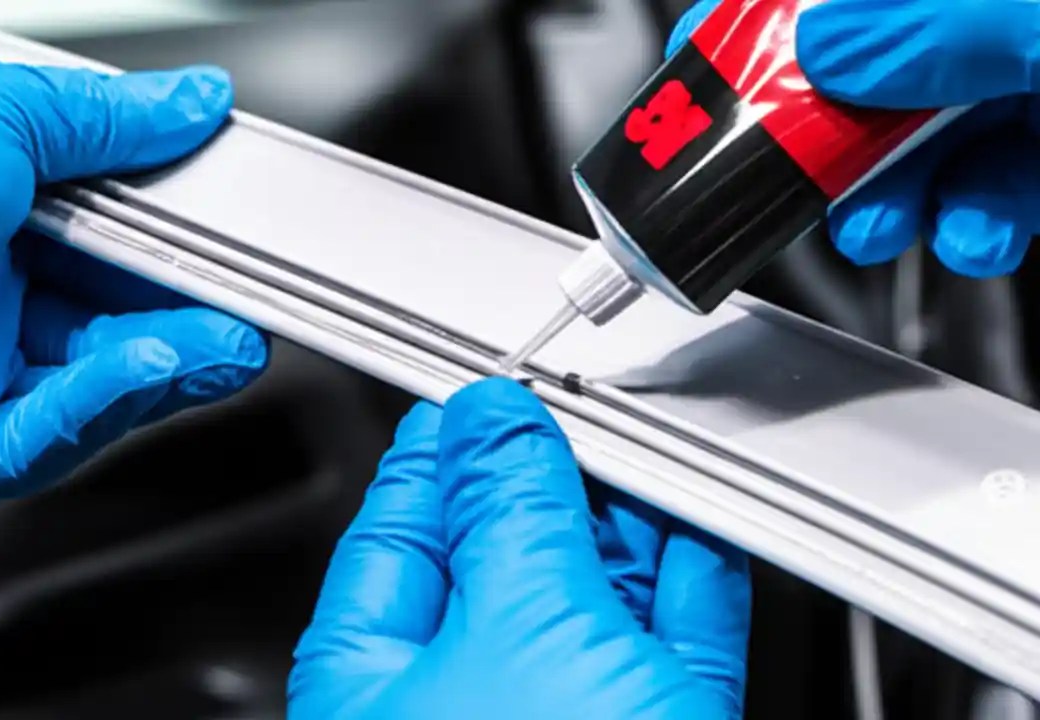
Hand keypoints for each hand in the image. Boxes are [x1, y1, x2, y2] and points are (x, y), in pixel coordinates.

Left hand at [0, 61, 267, 519]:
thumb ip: (105, 119)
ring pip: (107, 375)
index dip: (186, 228)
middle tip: (249, 299)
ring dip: (171, 358)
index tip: (243, 228)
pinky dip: (110, 402)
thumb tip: (192, 102)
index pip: (121, 221)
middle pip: (125, 305)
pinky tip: (145, 368)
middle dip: (193, 304)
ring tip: (220, 342)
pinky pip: (60, 432)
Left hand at [288, 378, 750, 719]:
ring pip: (592, 594)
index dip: (456, 443)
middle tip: (588, 416)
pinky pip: (669, 642)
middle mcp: (463, 696)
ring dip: (626, 522)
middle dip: (551, 478)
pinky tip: (698, 535)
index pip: (407, 518)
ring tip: (650, 459)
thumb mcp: (517, 631)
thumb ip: (507, 509)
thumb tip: (491, 417)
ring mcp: (558, 715)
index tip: (498, 387)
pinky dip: (688, 585)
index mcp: (379, 667)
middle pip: (505, 549)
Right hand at [668, 0, 1037, 276]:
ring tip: (876, 227)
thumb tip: (822, 49)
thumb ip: (929, 29)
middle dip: (814, 137)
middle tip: (778, 175)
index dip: (758, 20)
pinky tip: (971, 235)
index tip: (699, 57)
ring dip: (883, 200)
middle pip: (861, 75)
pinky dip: (968, 225)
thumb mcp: (1028, 17)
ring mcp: (1022, 83)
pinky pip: (992, 187)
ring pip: (920, 142)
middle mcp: (982, 22)